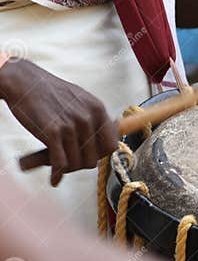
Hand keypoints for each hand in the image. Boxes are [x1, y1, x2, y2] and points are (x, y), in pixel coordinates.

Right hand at [0, 57, 117, 186]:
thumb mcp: (80, 99)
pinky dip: (56, 174)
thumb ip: (93, 119)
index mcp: (97, 109)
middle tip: (67, 163)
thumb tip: (107, 144)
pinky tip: (53, 179)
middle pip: (93, 160)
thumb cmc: (50, 93)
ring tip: (54, 164)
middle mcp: (87, 117)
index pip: (111, 145)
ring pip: (75, 164)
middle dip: (79, 165)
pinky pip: (60, 164)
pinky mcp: (52, 133)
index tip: (88, 157)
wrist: (24, 82)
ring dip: (65, 169)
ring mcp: (71, 125)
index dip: (100, 155)